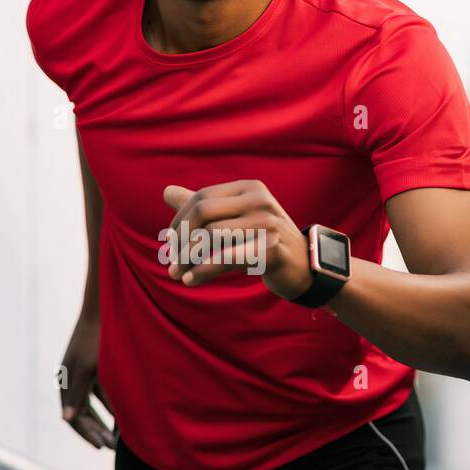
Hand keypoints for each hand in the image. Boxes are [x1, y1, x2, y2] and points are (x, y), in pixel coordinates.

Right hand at [57, 311, 116, 449]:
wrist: (105, 309)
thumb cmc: (97, 339)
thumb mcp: (90, 369)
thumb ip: (79, 395)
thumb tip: (66, 419)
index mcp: (66, 381)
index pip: (73, 417)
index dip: (87, 433)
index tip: (102, 447)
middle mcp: (71, 380)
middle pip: (82, 414)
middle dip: (96, 431)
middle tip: (113, 447)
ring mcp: (82, 374)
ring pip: (92, 405)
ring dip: (104, 421)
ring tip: (118, 438)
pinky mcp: (94, 368)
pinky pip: (101, 393)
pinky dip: (111, 405)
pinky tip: (124, 416)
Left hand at [162, 180, 312, 299]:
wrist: (304, 267)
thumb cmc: (264, 242)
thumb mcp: (235, 220)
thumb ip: (203, 206)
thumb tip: (166, 191)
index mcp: (248, 188)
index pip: (201, 198)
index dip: (179, 221)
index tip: (169, 244)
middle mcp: (259, 200)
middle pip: (202, 213)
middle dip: (180, 239)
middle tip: (172, 263)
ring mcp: (267, 223)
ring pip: (211, 236)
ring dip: (188, 259)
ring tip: (177, 274)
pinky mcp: (272, 250)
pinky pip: (226, 258)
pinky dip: (203, 271)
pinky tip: (191, 280)